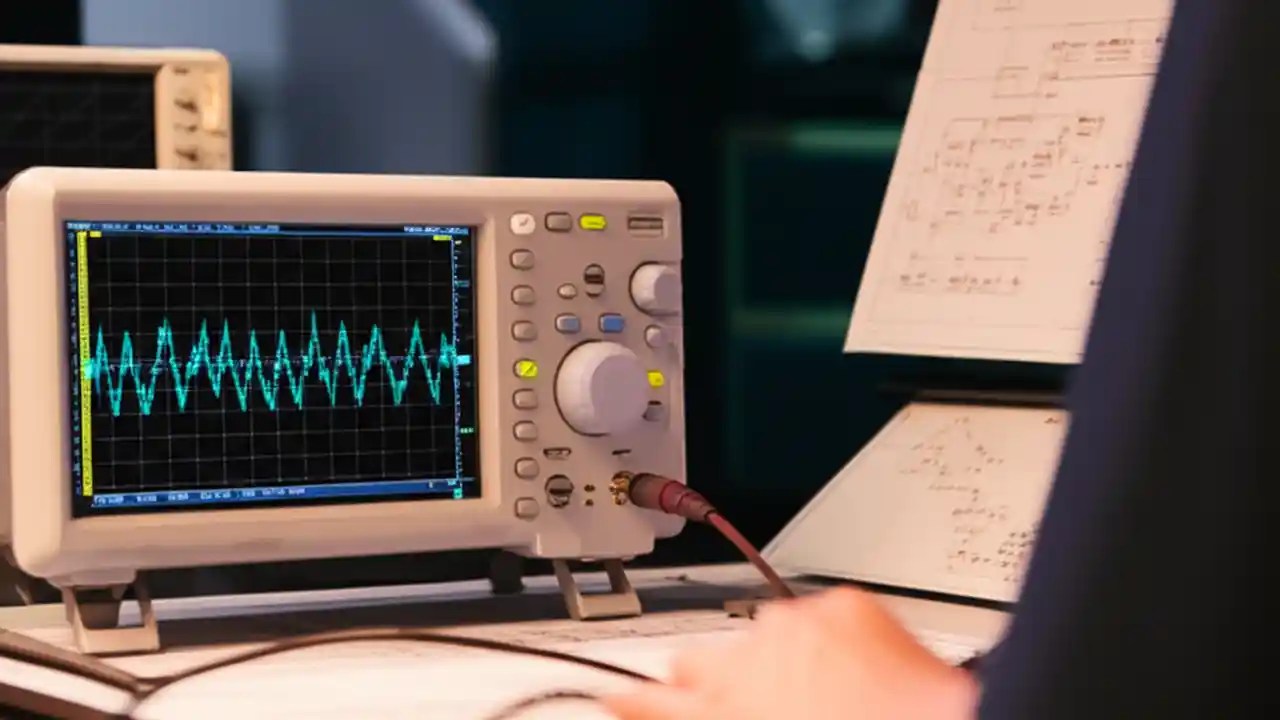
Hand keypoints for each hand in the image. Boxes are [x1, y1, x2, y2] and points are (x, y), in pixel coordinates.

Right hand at [603, 587, 977, 719]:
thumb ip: (717, 713)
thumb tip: (676, 702)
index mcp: (727, 705)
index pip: (652, 700)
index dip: (633, 699)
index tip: (616, 693)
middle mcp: (746, 661)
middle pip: (697, 661)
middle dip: (709, 680)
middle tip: (746, 703)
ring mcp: (791, 629)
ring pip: (763, 634)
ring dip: (778, 659)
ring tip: (823, 695)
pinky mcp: (838, 604)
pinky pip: (819, 615)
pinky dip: (830, 639)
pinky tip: (859, 672)